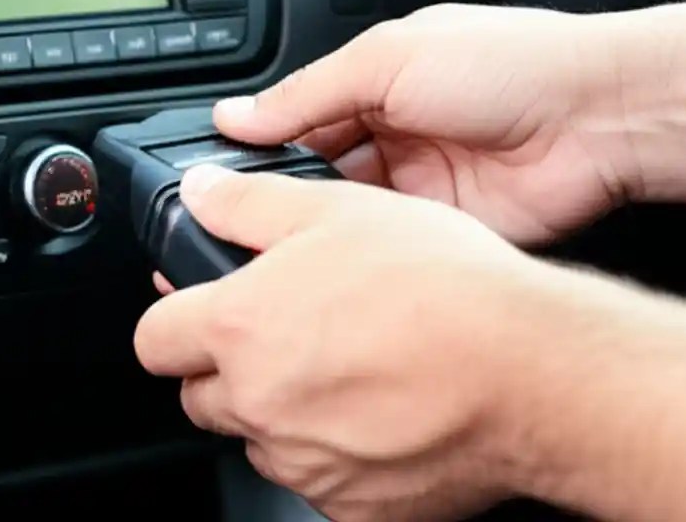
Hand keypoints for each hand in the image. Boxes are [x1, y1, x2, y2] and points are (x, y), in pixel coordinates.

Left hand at [135, 165, 591, 521]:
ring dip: (286, 413)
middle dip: (230, 369)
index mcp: (239, 328)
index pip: (153, 341)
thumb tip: (200, 195)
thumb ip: (248, 206)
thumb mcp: (336, 210)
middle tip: (292, 335)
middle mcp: (259, 403)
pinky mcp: (353, 508)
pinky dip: (340, 458)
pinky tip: (385, 416)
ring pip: (262, 441)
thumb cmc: (443, 287)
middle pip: (201, 396)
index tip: (201, 314)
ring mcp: (305, 463)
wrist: (531, 369)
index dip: (176, 321)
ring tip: (354, 369)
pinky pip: (322, 483)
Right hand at [213, 4, 635, 245]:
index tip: (213, 175)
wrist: (601, 116)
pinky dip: (359, 254)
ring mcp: (419, 187)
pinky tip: (329, 260)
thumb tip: (237, 115)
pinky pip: (386, 247)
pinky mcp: (443, 232)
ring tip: (273, 240)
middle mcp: (393, 135)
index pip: (297, 119)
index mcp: (376, 83)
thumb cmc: (514, 63)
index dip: (257, 146)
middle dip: (280, 193)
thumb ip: (307, 93)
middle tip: (235, 215)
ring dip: (316, 226)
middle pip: (315, 172)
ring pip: (345, 215)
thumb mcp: (387, 58)